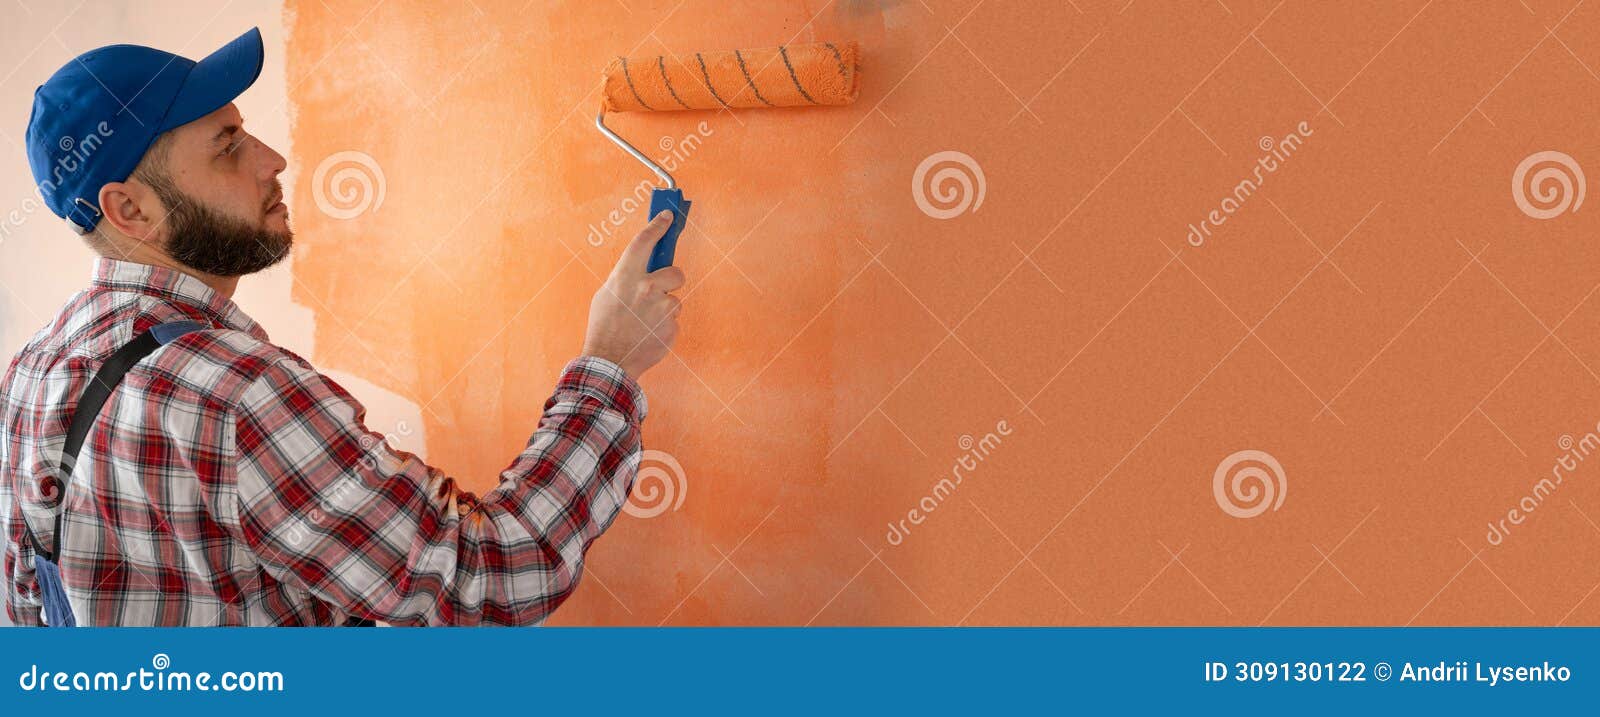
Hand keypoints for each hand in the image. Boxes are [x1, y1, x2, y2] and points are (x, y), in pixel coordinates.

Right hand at [582, 211, 685, 378]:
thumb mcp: (607, 294)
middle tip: (657, 293)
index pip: (644, 242)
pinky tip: (649, 333)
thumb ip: (626, 278)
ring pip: (675, 300)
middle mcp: (647, 289)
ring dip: (665, 309)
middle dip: (670, 281)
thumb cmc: (604, 326)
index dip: (657, 226)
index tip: (667, 216)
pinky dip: (664, 326)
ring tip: (645, 322)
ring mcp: (662, 309)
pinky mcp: (671, 327)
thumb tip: (642, 269)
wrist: (610, 361)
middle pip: (676, 272)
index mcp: (626, 277)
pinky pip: (674, 320)